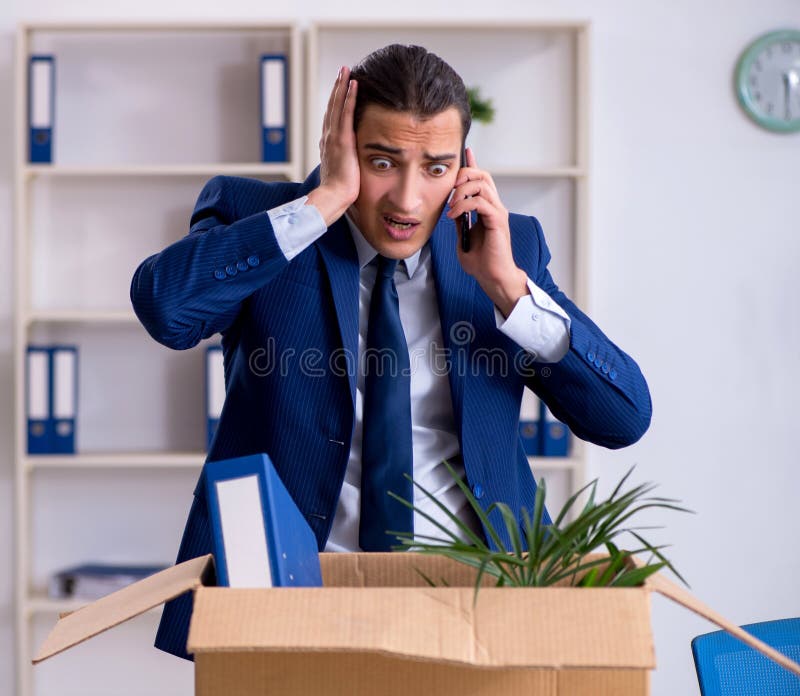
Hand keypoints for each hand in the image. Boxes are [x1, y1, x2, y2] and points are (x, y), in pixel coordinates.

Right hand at [307, 67, 359, 225]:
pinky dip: (349, 97)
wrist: (333, 197)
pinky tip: (353, 84)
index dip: (335, 103)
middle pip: (332, 107)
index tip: (340, 90)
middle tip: (342, 72)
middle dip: (337, 89)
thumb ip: (347, 163)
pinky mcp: (342, 139)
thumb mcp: (343, 173)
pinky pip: (346, 113)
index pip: (332, 119)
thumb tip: (353, 163)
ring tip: (347, 71)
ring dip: (342, 86)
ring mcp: (334, 137)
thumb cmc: (339, 192)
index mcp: (328, 146)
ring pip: (337, 106)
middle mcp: (328, 138)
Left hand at [446, 148, 528, 316]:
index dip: (473, 164)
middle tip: (450, 189)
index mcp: (487, 208)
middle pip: (483, 175)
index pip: (481, 179)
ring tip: (451, 207)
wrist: (491, 277)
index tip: (466, 151)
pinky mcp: (498, 220)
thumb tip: (451, 207)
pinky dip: (464, 205)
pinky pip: (480, 202)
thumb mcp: (463, 237)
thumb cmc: (480, 261)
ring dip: (462, 191)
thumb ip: (460, 221)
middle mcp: (495, 206)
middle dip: (464, 174)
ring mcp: (498, 212)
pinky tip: (454, 215)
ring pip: (482, 184)